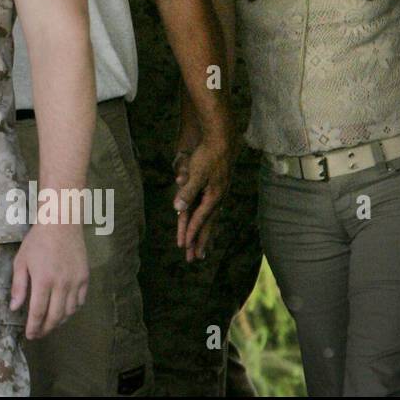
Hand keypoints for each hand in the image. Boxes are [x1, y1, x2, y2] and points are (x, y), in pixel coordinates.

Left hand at [10, 222, 87, 339]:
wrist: (61, 223)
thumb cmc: (37, 241)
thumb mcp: (21, 260)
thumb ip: (18, 286)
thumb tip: (15, 307)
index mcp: (43, 280)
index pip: (38, 313)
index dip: (34, 327)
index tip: (30, 335)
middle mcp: (61, 284)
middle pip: (55, 317)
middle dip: (46, 329)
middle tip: (39, 334)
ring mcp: (76, 282)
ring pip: (69, 311)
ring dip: (59, 321)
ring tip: (50, 324)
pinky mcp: (85, 278)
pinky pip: (81, 301)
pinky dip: (72, 310)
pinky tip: (64, 310)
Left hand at [173, 133, 232, 261]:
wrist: (222, 141)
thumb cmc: (207, 156)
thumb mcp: (195, 173)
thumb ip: (187, 192)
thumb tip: (178, 209)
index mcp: (212, 197)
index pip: (198, 220)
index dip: (190, 233)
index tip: (184, 247)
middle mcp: (216, 200)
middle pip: (206, 225)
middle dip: (200, 242)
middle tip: (195, 259)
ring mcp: (218, 196)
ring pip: (209, 221)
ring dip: (204, 236)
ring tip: (202, 251)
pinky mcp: (216, 192)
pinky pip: (210, 213)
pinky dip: (206, 223)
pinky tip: (206, 228)